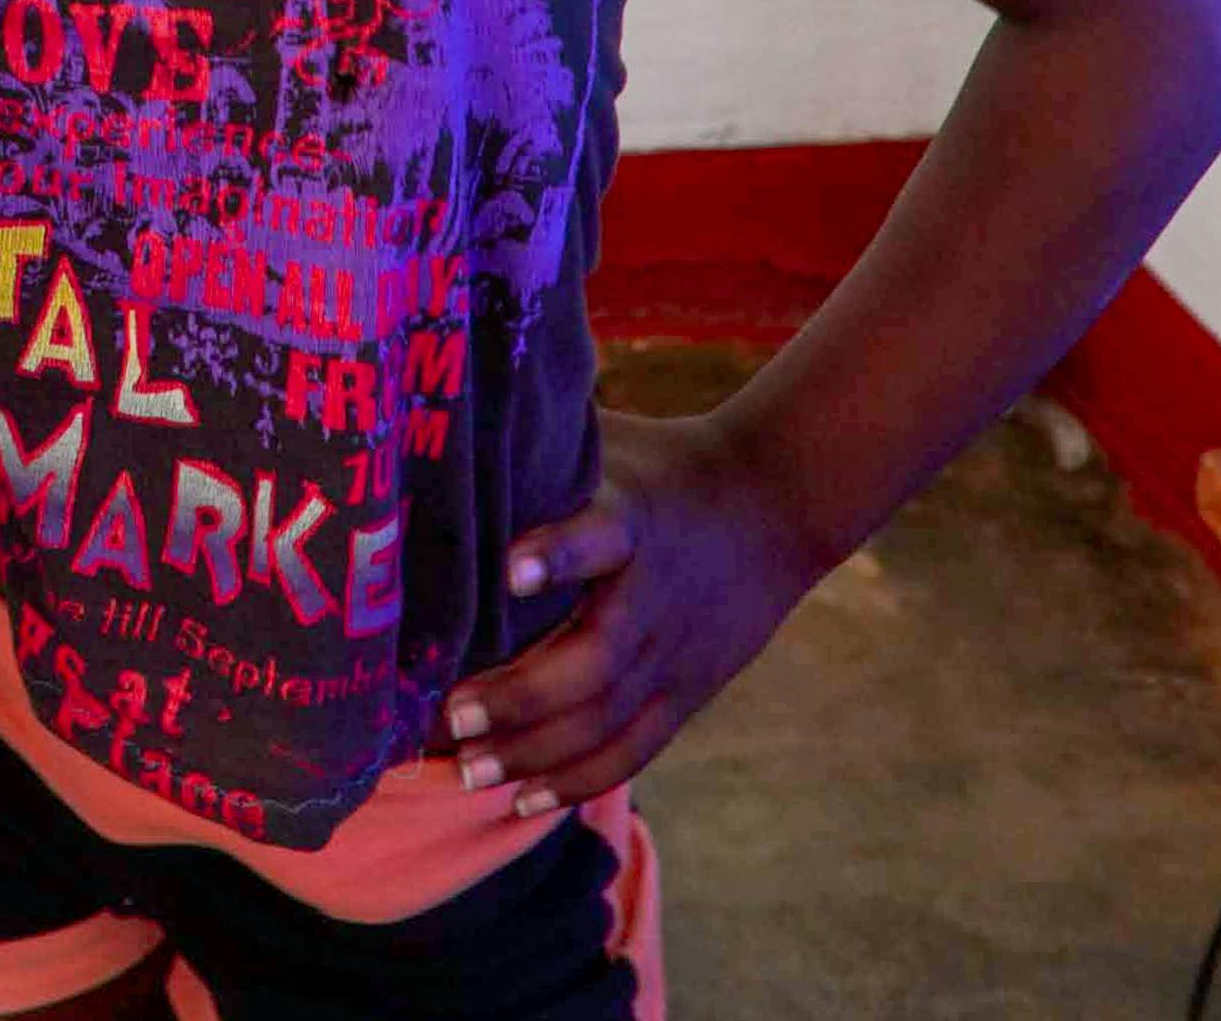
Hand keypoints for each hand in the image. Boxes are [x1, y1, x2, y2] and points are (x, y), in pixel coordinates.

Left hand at [436, 409, 825, 812]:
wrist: (776, 502)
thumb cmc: (661, 463)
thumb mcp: (607, 439)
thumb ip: (540, 446)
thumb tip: (443, 419)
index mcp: (634, 519)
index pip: (600, 535)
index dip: (558, 553)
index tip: (509, 568)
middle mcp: (655, 594)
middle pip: (597, 660)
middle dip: (522, 695)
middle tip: (451, 714)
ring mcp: (676, 653)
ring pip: (608, 719)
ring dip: (535, 753)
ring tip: (467, 771)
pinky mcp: (688, 690)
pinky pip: (635, 747)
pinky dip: (579, 780)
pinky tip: (523, 801)